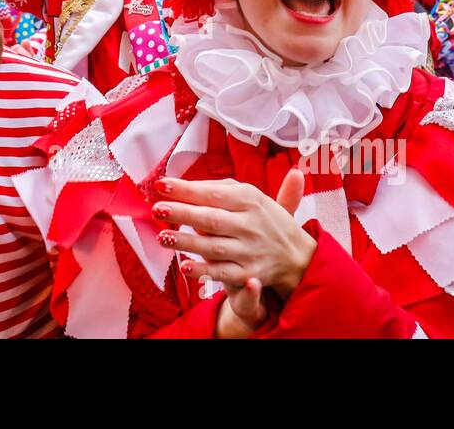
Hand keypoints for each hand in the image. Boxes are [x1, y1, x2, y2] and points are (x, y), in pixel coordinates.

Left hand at [155, 170, 315, 309]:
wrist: (296, 255)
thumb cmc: (265, 220)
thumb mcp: (254, 197)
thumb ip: (222, 188)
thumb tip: (187, 181)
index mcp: (250, 200)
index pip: (214, 193)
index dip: (187, 190)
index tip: (161, 185)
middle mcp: (250, 225)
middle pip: (211, 218)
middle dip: (182, 214)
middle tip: (157, 209)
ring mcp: (250, 250)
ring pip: (213, 247)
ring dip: (187, 242)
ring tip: (162, 237)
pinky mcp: (249, 273)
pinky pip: (223, 272)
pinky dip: (204, 271)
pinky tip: (184, 267)